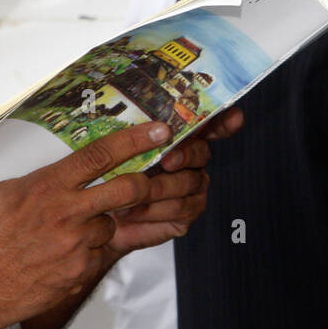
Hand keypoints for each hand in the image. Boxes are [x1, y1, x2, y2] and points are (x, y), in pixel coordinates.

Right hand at [0, 121, 171, 328]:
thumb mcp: (5, 193)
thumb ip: (40, 175)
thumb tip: (62, 153)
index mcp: (48, 185)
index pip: (101, 154)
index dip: (136, 140)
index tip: (160, 130)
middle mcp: (67, 212)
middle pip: (127, 189)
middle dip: (143, 183)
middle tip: (144, 183)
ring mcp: (76, 244)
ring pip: (110, 225)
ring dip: (100, 226)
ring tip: (66, 235)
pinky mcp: (81, 271)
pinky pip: (98, 254)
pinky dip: (87, 253)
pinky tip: (60, 257)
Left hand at [104, 107, 243, 256]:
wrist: (93, 217)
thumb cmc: (103, 174)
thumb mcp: (110, 145)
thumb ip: (129, 129)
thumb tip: (140, 112)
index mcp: (177, 136)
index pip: (209, 123)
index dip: (224, 119)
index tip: (234, 117)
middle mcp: (191, 160)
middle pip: (201, 152)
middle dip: (186, 155)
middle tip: (167, 160)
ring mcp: (191, 188)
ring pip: (188, 183)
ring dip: (158, 189)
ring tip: (128, 195)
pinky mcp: (185, 215)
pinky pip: (179, 210)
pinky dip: (153, 211)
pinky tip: (130, 212)